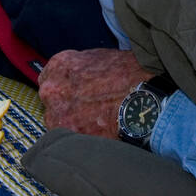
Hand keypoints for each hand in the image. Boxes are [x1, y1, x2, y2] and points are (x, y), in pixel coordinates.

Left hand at [38, 48, 152, 138]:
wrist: (145, 102)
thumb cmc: (130, 77)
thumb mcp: (100, 57)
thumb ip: (79, 67)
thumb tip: (76, 76)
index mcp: (60, 66)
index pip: (49, 76)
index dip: (64, 85)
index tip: (73, 91)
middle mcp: (52, 90)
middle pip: (51, 100)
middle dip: (65, 103)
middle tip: (86, 108)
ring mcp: (58, 116)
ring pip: (57, 121)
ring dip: (71, 122)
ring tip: (94, 122)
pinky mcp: (69, 138)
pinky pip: (68, 138)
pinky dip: (79, 137)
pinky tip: (97, 133)